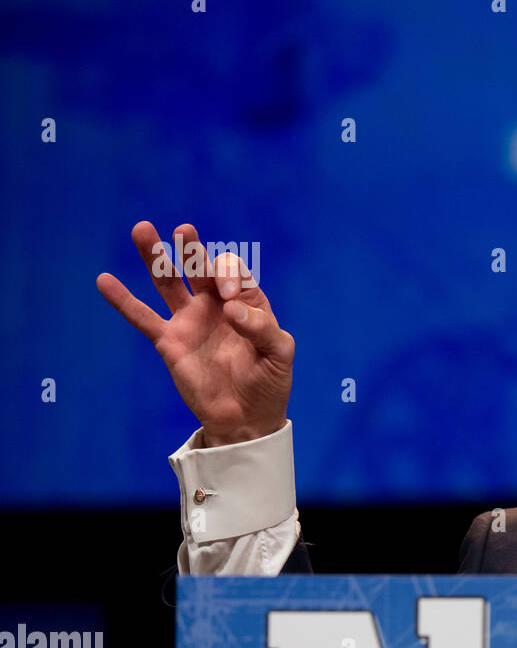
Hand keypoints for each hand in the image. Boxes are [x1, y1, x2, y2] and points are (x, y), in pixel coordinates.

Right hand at [96, 222, 293, 446]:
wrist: (246, 418)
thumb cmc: (269, 383)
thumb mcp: (280, 354)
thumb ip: (263, 328)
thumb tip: (231, 310)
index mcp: (246, 303)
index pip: (233, 274)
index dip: (229, 276)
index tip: (229, 297)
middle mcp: (215, 305)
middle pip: (199, 268)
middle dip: (191, 249)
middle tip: (184, 229)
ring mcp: (190, 321)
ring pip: (168, 282)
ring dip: (156, 257)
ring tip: (142, 230)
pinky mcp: (169, 342)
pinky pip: (142, 317)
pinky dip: (123, 300)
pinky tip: (104, 280)